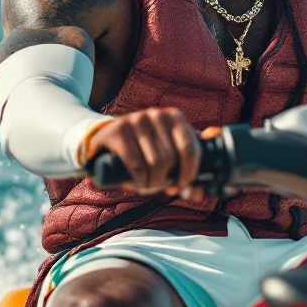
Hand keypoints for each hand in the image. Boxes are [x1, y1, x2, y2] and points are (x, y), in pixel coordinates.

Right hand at [85, 108, 203, 199]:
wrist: (107, 138)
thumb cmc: (144, 149)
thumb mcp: (167, 151)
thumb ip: (185, 168)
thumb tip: (199, 191)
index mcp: (175, 117)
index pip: (190, 149)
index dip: (189, 173)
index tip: (183, 186)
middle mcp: (157, 114)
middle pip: (170, 160)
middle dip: (166, 181)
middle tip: (159, 186)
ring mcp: (136, 120)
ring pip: (154, 164)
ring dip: (152, 183)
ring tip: (148, 186)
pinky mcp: (118, 131)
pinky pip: (136, 165)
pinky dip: (140, 181)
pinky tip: (139, 184)